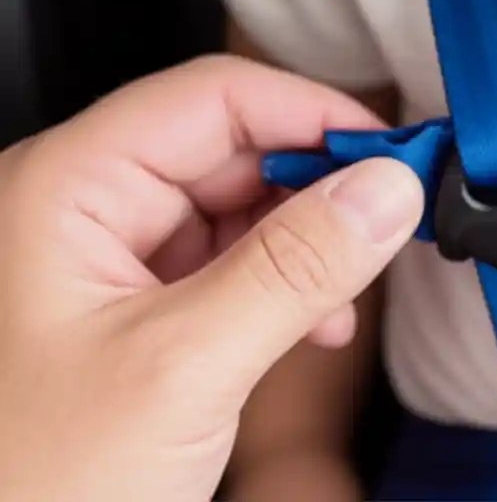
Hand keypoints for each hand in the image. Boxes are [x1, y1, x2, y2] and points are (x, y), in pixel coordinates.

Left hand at [0, 56, 424, 500]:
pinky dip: (286, 288)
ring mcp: (108, 261)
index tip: (394, 154)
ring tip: (342, 298)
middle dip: (318, 188)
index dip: (312, 115)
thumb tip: (385, 191)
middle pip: (232, 149)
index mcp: (64, 189)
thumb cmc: (35, 485)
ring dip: (308, 247)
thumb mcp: (185, 367)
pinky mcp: (136, 311)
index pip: (213, 99)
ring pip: (239, 210)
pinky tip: (315, 324)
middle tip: (391, 223)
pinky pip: (229, 266)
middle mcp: (83, 209)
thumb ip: (294, 269)